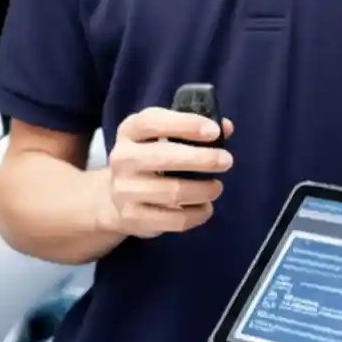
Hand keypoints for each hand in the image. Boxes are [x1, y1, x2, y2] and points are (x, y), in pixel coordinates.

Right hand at [101, 108, 234, 237]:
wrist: (115, 199)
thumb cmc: (149, 160)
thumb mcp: (162, 137)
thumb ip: (193, 130)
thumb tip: (226, 128)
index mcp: (129, 131)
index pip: (152, 122)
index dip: (185, 124)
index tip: (214, 131)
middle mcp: (122, 158)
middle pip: (164, 156)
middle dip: (202, 159)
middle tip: (226, 161)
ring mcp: (125, 190)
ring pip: (173, 191)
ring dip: (203, 190)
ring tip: (216, 187)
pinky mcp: (133, 217)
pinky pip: (174, 219)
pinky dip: (197, 214)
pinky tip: (205, 207)